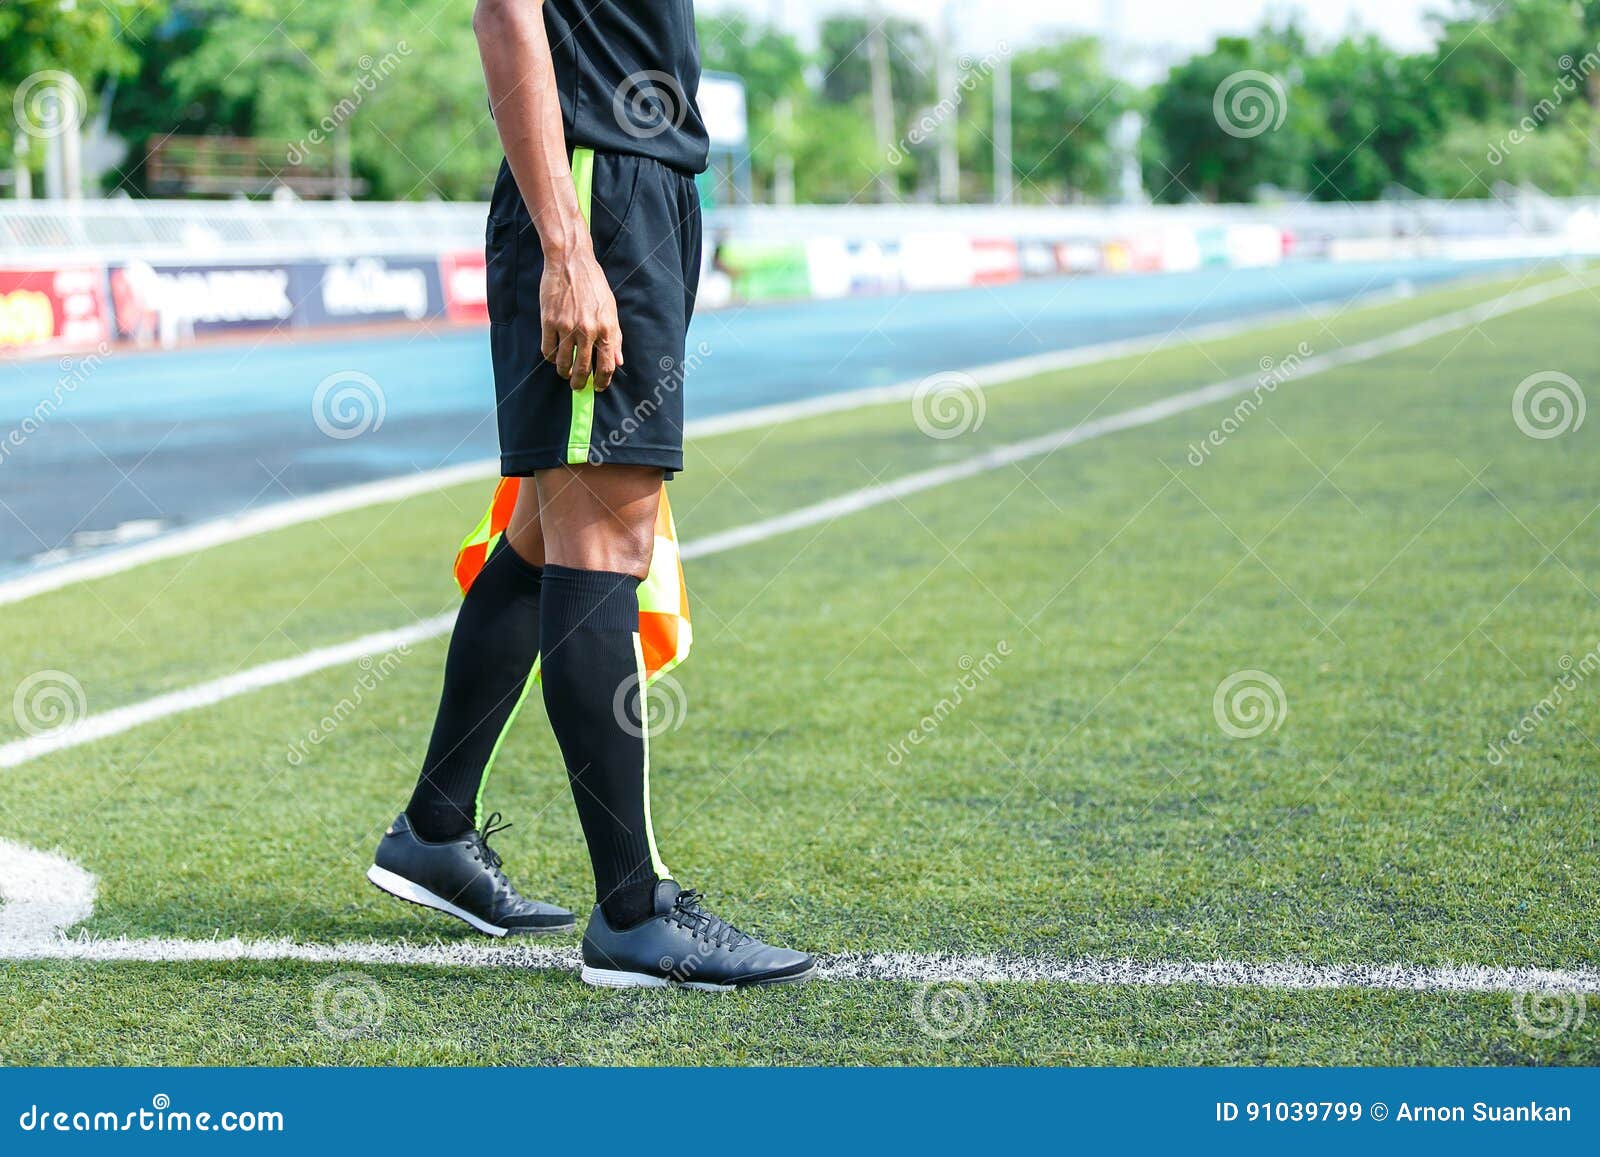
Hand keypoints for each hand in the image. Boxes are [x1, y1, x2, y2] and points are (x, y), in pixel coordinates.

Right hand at [539, 242, 623, 389]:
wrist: (570, 262)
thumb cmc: (593, 284)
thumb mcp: (611, 309)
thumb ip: (615, 337)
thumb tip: (618, 361)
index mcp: (606, 328)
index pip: (606, 365)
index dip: (602, 381)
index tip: (598, 386)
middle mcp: (587, 330)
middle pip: (583, 369)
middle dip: (580, 382)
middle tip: (577, 386)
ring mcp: (567, 327)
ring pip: (563, 362)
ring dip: (564, 372)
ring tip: (565, 373)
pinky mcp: (549, 321)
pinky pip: (548, 349)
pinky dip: (551, 357)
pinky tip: (554, 356)